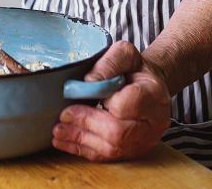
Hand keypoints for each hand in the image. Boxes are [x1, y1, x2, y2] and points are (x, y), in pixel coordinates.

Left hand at [52, 41, 170, 161]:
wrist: (148, 85)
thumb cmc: (135, 69)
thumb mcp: (124, 54)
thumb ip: (108, 63)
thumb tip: (88, 82)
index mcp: (153, 94)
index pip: (127, 104)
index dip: (103, 101)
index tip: (82, 93)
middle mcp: (153, 122)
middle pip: (119, 132)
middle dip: (87, 124)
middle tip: (64, 116)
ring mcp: (144, 140)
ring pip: (112, 148)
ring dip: (81, 140)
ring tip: (58, 131)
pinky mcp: (132, 151)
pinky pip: (107, 156)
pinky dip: (83, 149)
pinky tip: (65, 142)